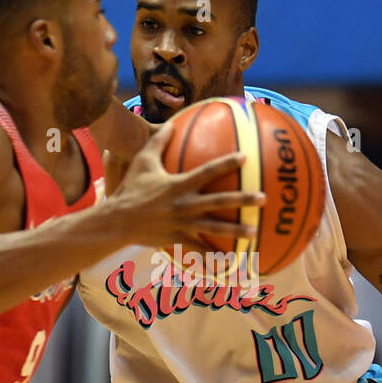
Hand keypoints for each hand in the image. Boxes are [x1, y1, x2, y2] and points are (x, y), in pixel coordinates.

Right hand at [105, 125, 264, 254]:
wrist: (117, 221)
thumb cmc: (131, 188)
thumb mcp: (143, 161)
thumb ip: (159, 141)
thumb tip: (172, 122)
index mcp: (179, 184)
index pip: (208, 171)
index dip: (227, 163)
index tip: (245, 158)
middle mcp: (185, 204)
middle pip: (219, 201)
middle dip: (243, 199)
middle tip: (264, 198)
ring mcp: (183, 224)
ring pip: (214, 228)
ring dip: (235, 231)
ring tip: (254, 234)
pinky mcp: (178, 239)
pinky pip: (199, 249)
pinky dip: (214, 256)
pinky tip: (230, 260)